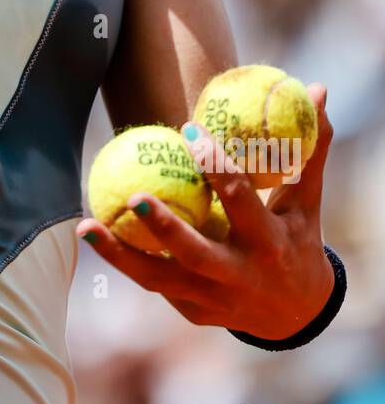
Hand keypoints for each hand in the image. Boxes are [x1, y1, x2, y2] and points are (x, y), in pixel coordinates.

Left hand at [76, 84, 334, 338]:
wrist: (297, 315)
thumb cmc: (297, 238)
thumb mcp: (306, 199)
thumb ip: (309, 147)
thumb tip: (318, 89)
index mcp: (269, 243)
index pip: (240, 200)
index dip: (216, 166)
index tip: (189, 130)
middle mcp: (240, 276)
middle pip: (195, 253)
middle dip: (165, 227)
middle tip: (133, 194)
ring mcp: (213, 299)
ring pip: (159, 279)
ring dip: (119, 255)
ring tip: (86, 225)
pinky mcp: (192, 312)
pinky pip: (154, 285)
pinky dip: (126, 263)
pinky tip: (97, 237)